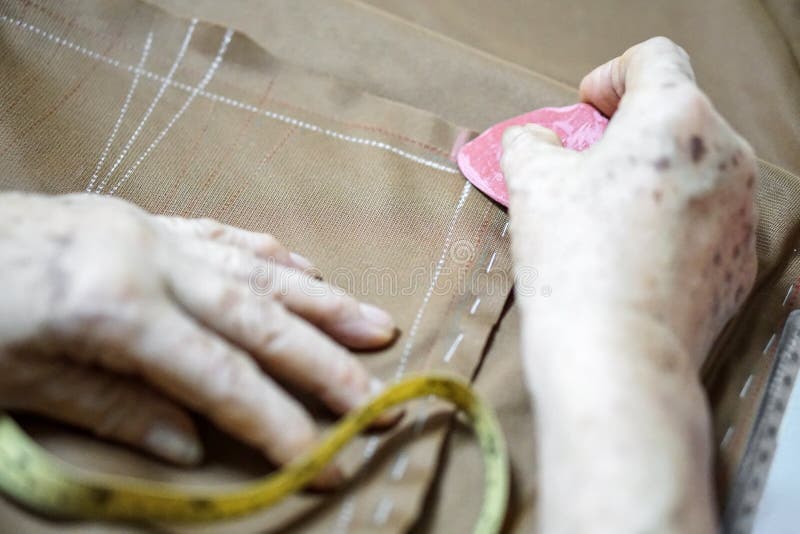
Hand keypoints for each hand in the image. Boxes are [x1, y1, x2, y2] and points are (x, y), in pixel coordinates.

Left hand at [0, 192, 396, 484]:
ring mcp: (149, 232)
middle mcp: (148, 259)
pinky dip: (271, 256)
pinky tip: (308, 269)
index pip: (222, 376)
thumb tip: (191, 450)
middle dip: (327, 364)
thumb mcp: (18, 381)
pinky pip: (222, 235)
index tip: (328, 460)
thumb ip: (114, 410)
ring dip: (323, 301)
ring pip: (256, 269)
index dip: (281, 423)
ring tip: (376, 326)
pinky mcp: (142, 219)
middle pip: (260, 318)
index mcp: (114, 306)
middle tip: (381, 398)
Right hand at [502, 37, 756, 533]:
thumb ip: (531, 142)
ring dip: (652, 175)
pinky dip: (672, 220)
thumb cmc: (575, 262)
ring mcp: (742, 211)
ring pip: (694, 168)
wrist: (616, 357)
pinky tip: (632, 256)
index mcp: (676, 117)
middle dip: (628, 131)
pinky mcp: (741, 260)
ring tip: (605, 217)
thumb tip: (537, 142)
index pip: (654, 58)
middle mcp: (726, 154)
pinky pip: (706, 218)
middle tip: (583, 167)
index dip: (612, 75)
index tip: (586, 110)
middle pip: (677, 114)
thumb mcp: (531, 184)